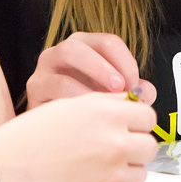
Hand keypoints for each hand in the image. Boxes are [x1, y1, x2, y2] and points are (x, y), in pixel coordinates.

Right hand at [0, 94, 158, 181]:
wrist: (3, 171)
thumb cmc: (32, 135)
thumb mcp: (70, 106)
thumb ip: (107, 104)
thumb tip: (137, 106)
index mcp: (107, 114)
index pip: (147, 116)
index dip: (135, 121)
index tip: (125, 127)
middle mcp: (115, 143)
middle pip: (149, 145)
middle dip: (133, 146)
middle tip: (110, 149)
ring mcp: (113, 175)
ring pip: (140, 172)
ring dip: (124, 170)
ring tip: (93, 167)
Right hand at [26, 32, 157, 108]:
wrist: (51, 138)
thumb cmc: (83, 114)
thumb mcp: (111, 99)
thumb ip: (131, 93)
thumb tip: (146, 93)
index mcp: (84, 49)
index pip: (108, 42)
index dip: (126, 62)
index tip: (135, 86)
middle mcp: (61, 53)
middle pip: (79, 44)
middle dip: (102, 65)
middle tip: (120, 87)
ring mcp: (45, 69)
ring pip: (63, 57)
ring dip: (89, 79)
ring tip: (104, 104)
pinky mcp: (34, 90)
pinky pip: (53, 87)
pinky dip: (74, 99)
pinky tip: (87, 116)